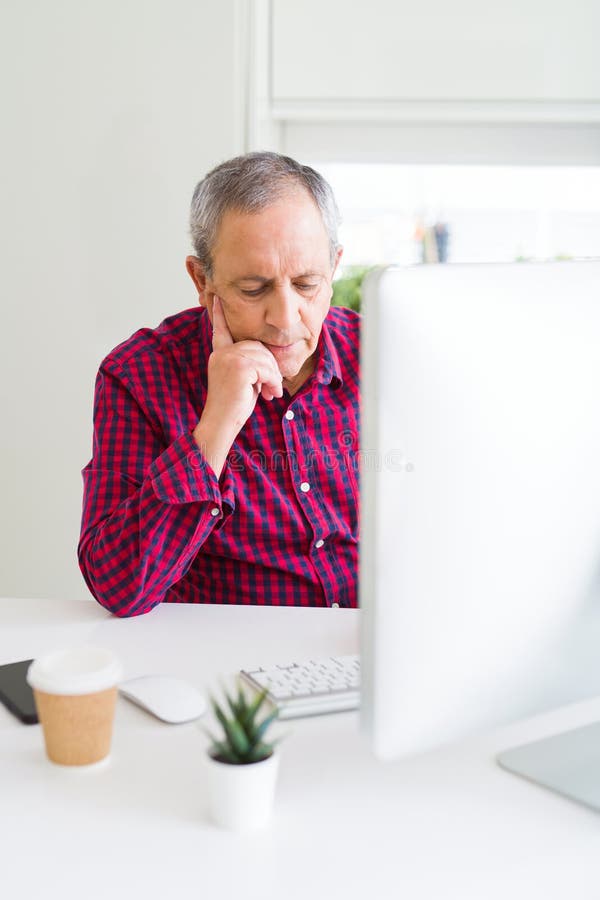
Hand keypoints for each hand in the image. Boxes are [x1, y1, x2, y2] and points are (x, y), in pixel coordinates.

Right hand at [192, 296, 282, 476]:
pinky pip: (266, 368)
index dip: (219, 315)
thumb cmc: (232, 408)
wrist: (221, 423)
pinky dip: (273, 381)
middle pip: (257, 347)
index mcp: (220, 355)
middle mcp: (222, 353)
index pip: (220, 330)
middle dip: (270, 366)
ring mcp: (229, 358)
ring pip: (264, 357)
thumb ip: (250, 366)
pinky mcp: (238, 366)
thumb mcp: (243, 382)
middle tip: (272, 388)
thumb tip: (268, 361)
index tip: (216, 298)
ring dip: (273, 376)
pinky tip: (269, 394)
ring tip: (271, 393)